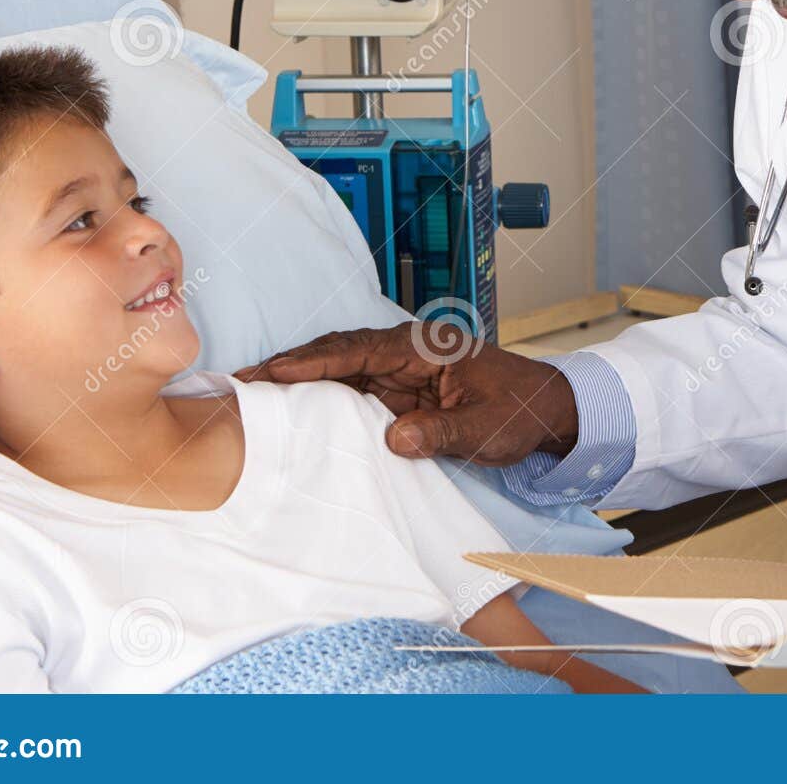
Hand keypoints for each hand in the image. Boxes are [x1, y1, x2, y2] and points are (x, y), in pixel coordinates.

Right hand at [237, 323, 578, 466]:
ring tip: (250, 396)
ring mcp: (400, 372)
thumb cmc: (521, 410)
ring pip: (339, 372)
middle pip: (338, 354)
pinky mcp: (399, 393)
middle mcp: (405, 353)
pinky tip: (292, 413)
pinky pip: (353, 391)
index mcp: (425, 347)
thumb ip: (443, 434)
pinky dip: (320, 399)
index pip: (359, 349)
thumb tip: (393, 438)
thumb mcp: (488, 429)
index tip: (274, 371)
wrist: (546, 410)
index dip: (314, 360)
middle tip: (240, 381)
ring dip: (298, 383)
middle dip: (290, 366)